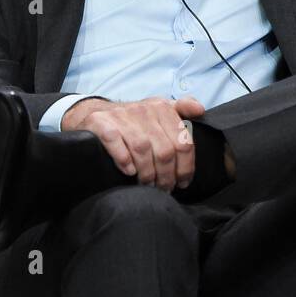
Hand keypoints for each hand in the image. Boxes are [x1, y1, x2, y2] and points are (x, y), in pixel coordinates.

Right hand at [63, 95, 206, 191]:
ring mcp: (122, 116)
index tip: (183, 182)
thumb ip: (182, 109)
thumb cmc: (134, 120)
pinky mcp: (101, 123)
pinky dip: (124, 159)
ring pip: (142, 149)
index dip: (185, 167)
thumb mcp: (159, 110)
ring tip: (148, 185)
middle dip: (166, 176)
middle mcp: (144, 110)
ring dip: (147, 173)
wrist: (95, 114)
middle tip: (164, 189)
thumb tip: (201, 110)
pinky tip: (129, 172)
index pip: (183, 142)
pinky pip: (115, 142)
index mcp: (162, 108)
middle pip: (164, 150)